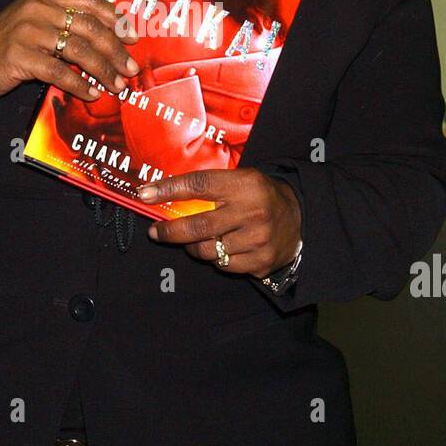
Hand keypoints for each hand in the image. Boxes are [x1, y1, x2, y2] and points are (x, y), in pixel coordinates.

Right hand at [0, 0, 139, 105]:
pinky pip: (59, 72)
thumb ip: (66, 23)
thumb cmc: (7, 46)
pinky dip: (79, 85)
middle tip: (131, 68)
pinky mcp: (18, 56)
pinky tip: (91, 94)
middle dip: (115, 50)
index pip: (89, 0)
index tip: (133, 37)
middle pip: (89, 26)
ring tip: (117, 85)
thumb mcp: (36, 24)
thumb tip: (111, 36)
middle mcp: (36, 7)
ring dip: (103, 70)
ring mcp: (26, 30)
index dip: (115, 19)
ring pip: (78, 50)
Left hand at [137, 168, 301, 278]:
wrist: (299, 218)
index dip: (168, 190)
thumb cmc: (259, 196)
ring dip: (195, 246)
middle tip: (156, 231)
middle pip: (198, 226)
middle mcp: (252, 212)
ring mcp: (257, 240)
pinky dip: (216, 259)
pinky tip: (222, 248)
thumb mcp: (240, 180)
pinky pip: (223, 266)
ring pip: (208, 251)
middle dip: (170, 231)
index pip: (198, 185)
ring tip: (198, 239)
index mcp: (245, 185)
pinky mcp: (260, 262)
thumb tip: (165, 194)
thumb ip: (209, 187)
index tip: (145, 194)